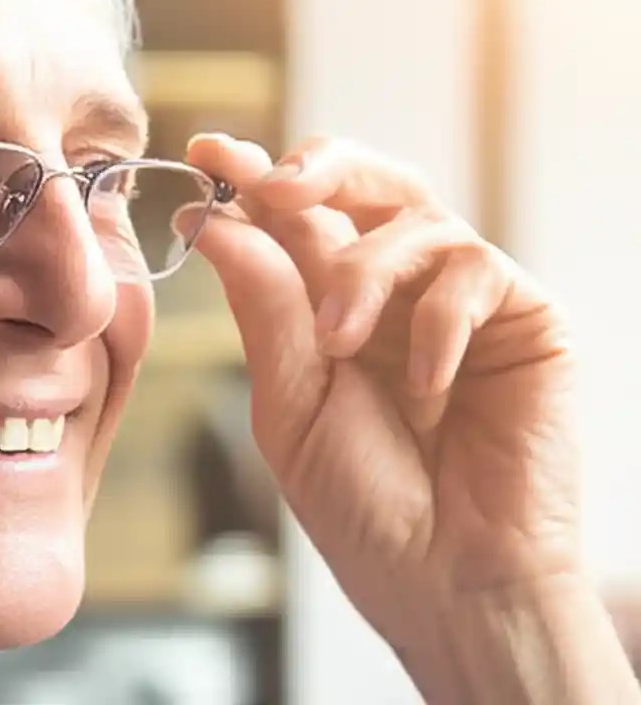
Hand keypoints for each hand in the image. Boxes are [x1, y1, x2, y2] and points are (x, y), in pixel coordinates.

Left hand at [185, 135, 581, 652]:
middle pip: (365, 185)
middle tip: (276, 184)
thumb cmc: (366, 507)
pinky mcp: (525, 318)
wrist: (449, 582)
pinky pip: (474, 271)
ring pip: (412, 218)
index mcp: (330, 312)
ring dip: (362, 272)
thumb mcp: (291, 404)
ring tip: (339, 341)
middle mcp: (395, 296)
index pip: (294, 224)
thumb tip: (215, 221)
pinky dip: (436, 324)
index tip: (207, 150)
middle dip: (317, 169)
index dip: (252, 180)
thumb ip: (265, 309)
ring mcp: (460, 304)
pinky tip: (425, 389)